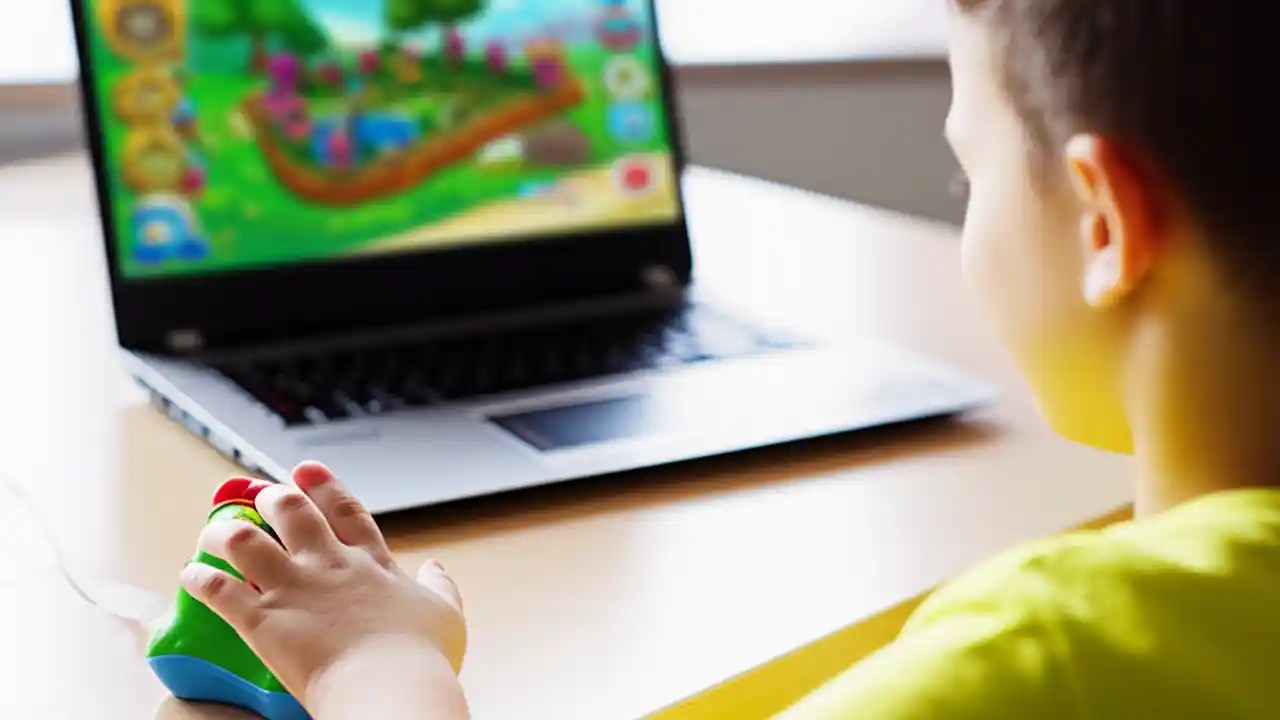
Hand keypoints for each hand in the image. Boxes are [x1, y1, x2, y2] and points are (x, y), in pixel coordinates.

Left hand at [180, 462, 467, 716]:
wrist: (388, 685)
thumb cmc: (420, 657)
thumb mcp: (445, 615)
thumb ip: (440, 587)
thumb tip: (436, 567)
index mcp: (370, 563)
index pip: (345, 511)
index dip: (323, 486)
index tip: (305, 469)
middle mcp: (328, 565)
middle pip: (291, 511)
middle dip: (270, 498)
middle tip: (258, 495)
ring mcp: (294, 588)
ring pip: (246, 541)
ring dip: (225, 532)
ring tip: (215, 532)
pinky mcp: (263, 620)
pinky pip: (220, 591)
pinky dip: (200, 580)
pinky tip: (190, 576)